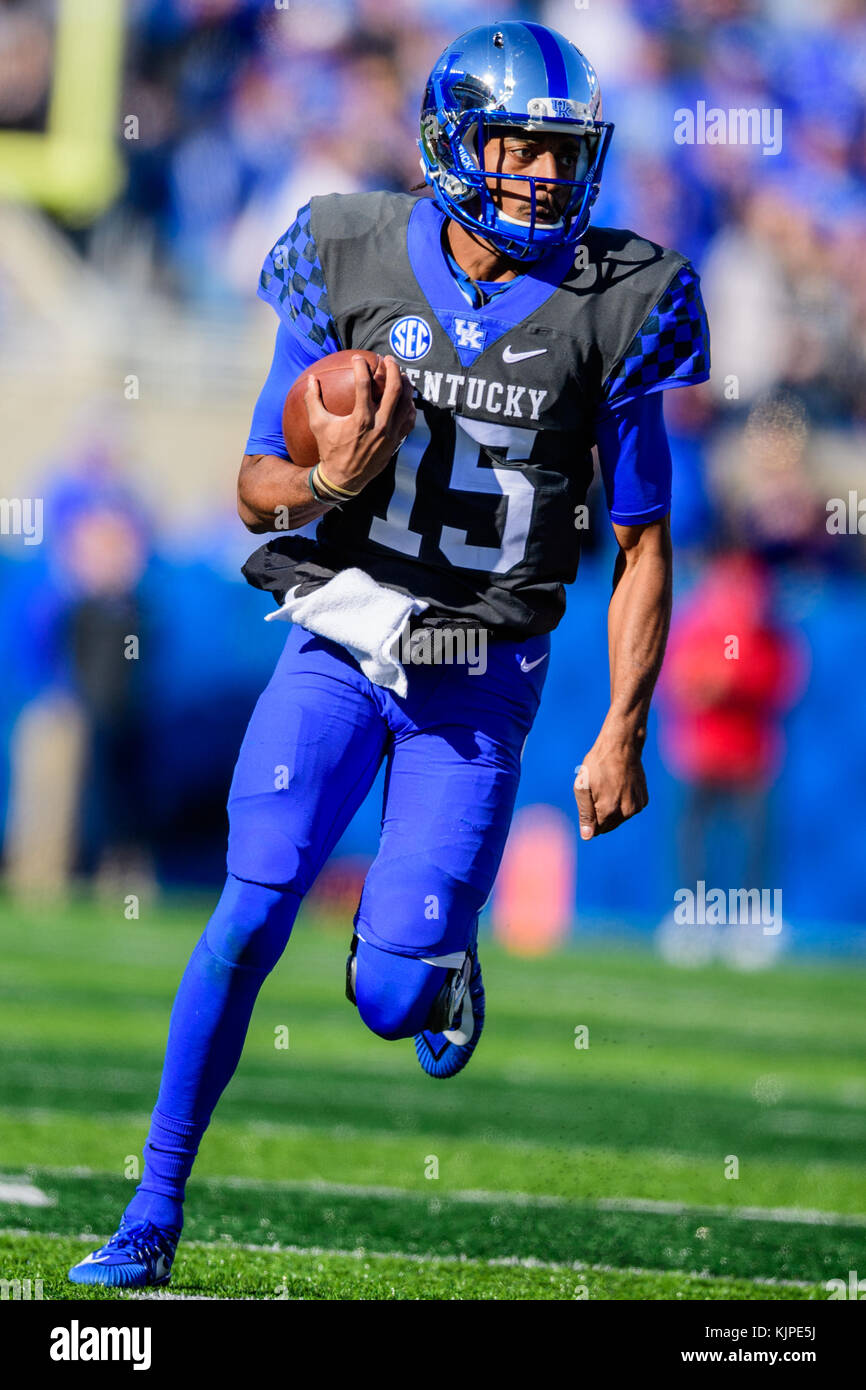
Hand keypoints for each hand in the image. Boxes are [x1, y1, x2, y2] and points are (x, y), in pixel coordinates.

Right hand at [304, 354, 415, 494]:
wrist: (344, 479)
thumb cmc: (330, 450)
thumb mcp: (318, 424)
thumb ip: (313, 400)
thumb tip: (311, 379)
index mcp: (360, 419)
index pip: (364, 384)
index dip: (361, 366)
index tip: (358, 358)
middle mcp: (380, 426)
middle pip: (394, 389)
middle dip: (393, 369)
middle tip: (387, 360)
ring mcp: (391, 434)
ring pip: (406, 403)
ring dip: (405, 385)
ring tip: (400, 374)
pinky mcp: (397, 441)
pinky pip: (409, 419)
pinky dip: (409, 406)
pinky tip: (405, 398)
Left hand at [573, 734, 648, 839]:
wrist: (622, 747)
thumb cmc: (598, 765)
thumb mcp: (583, 787)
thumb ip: (585, 814)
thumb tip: (587, 837)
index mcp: (609, 810)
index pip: (596, 829)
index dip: (590, 816)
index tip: (590, 799)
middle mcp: (626, 812)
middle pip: (608, 826)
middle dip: (601, 814)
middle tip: (599, 791)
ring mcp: (637, 807)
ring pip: (619, 818)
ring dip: (612, 809)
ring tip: (609, 786)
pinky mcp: (644, 801)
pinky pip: (629, 810)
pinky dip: (623, 803)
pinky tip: (620, 786)